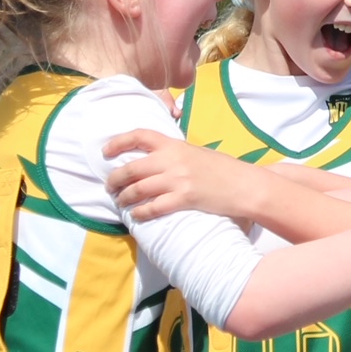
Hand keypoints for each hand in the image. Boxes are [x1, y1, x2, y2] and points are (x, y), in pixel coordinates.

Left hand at [103, 130, 260, 222]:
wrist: (244, 184)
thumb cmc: (221, 169)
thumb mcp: (195, 153)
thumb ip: (173, 154)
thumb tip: (152, 161)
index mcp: (175, 144)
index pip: (140, 135)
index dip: (118, 142)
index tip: (106, 151)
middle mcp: (173, 160)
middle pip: (132, 168)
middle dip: (115, 179)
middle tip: (109, 187)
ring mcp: (178, 180)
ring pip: (138, 189)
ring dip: (124, 198)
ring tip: (119, 202)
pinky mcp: (184, 199)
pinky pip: (154, 207)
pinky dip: (140, 212)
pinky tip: (135, 216)